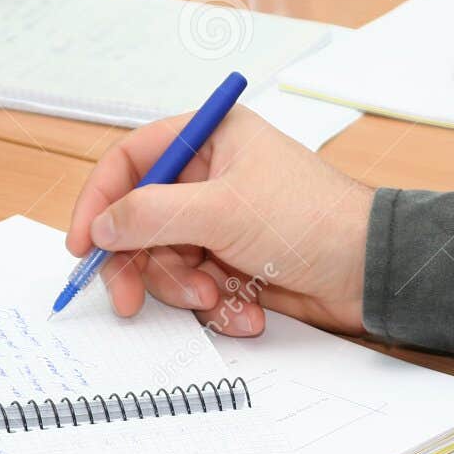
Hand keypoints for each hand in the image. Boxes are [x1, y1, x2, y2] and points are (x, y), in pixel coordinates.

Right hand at [68, 106, 374, 337]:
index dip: (100, 201)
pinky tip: (248, 313)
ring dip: (186, 290)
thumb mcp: (223, 211)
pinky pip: (200, 288)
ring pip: (168, 262)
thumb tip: (101, 226)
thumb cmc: (311, 221)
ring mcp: (224, 224)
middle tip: (128, 300)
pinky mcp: (238, 265)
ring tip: (219, 298)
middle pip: (142, 221)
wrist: (371, 273)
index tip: (82, 244)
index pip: (132, 160)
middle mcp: (214, 178)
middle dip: (142, 264)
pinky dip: (217, 306)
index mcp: (211, 139)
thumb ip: (152, 215)